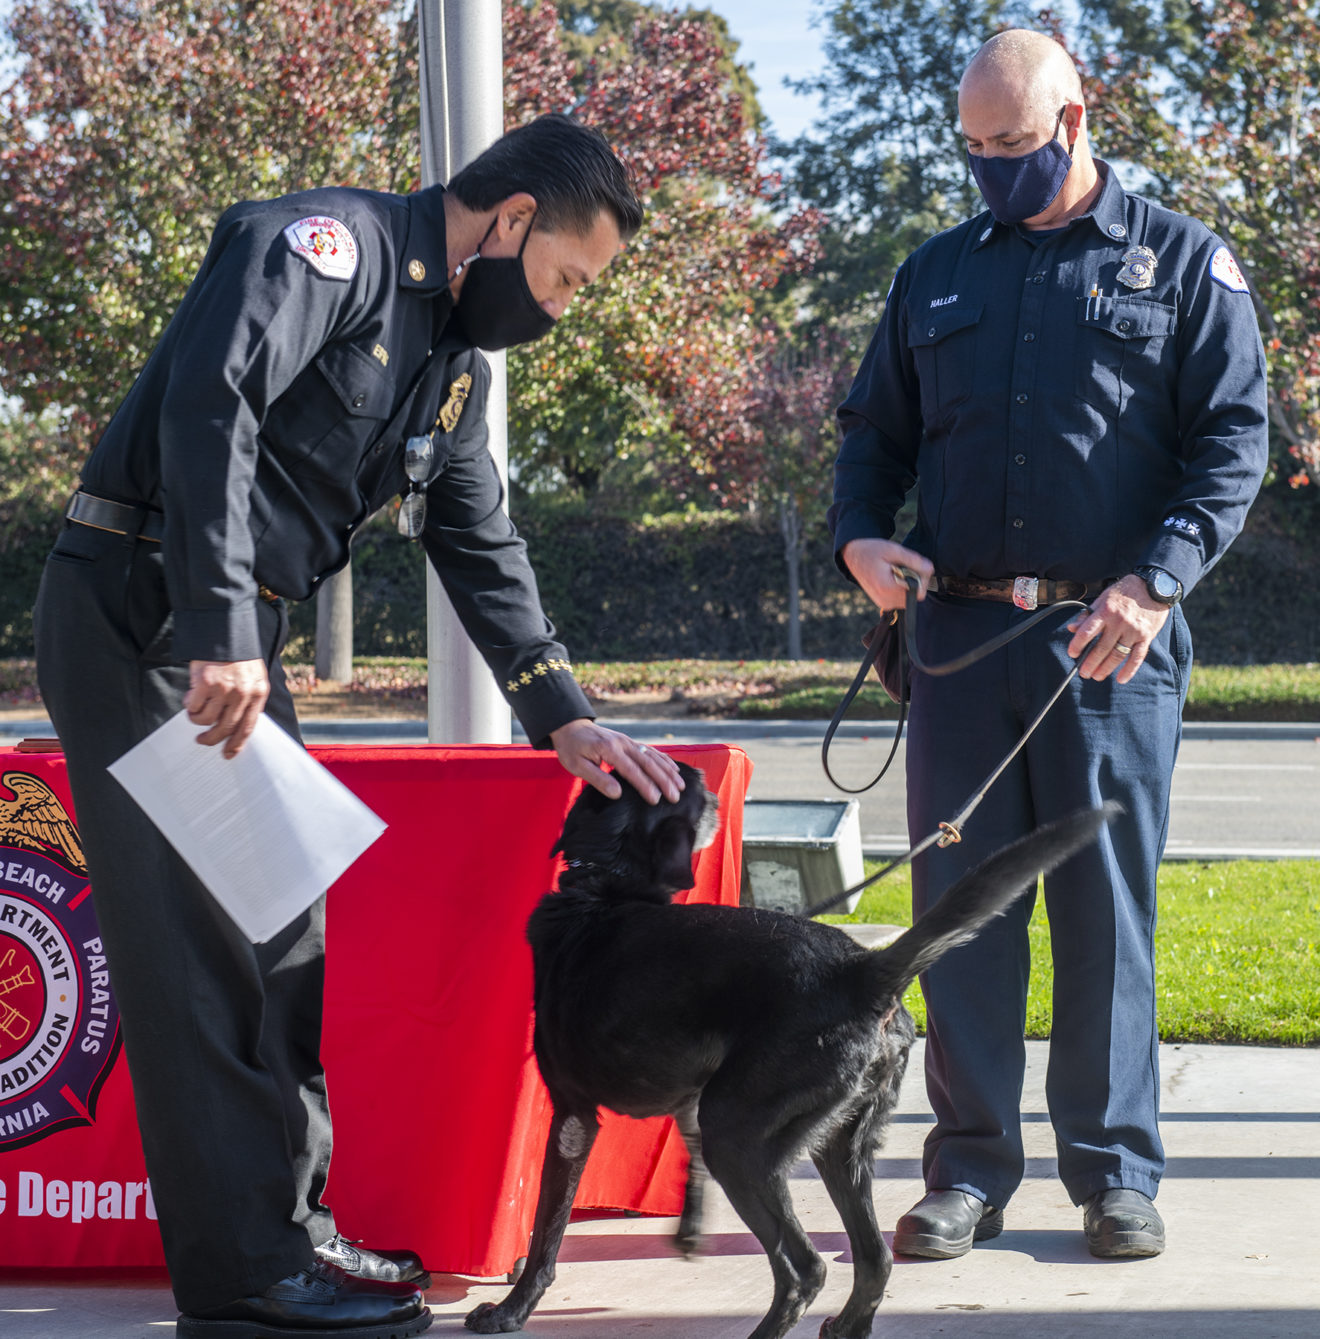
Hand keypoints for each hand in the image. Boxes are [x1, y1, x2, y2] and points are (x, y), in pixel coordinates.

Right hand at [184, 659, 269, 757]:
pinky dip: (189, 707)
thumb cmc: (238, 656)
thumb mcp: (253, 677)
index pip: (248, 727)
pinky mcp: (205, 682)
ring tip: (195, 712)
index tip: (228, 754)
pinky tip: (190, 699)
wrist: (225, 630)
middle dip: (212, 738)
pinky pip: (193, 706)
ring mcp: (224, 688)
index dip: (237, 744)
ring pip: (207, 719)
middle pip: (226, 727)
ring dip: (197, 720)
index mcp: (258, 693)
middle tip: (202, 740)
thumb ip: (248, 699)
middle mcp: (243, 693)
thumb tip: (234, 725)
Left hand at [549, 719, 684, 802]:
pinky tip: (674, 770)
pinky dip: (664, 760)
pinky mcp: (630, 742)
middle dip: (663, 780)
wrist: (571, 726)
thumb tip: (617, 793)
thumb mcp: (577, 766)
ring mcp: (628, 741)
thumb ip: (598, 778)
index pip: (631, 770)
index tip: (656, 800)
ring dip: (668, 771)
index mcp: (609, 749)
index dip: (645, 785)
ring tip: (680, 786)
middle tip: (675, 797)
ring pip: (653, 756)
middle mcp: (623, 743)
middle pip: (648, 763)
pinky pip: (651, 751)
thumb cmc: (572, 748)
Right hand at [841, 538, 933, 612]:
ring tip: (897, 572)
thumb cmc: (872, 551)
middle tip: (904, 567)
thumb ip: (913, 560)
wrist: (854, 556)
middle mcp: (885, 600)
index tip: (914, 566)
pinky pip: (901, 600)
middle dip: (915, 582)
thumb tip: (930, 569)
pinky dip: (901, 589)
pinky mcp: (883, 604)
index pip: (919, 592)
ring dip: (908, 585)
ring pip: (909, 599)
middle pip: (915, 597)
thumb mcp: (894, 550)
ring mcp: (884, 603)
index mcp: (887, 588)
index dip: (921, 578)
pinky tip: (893, 578)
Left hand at [1065, 575, 1169, 682]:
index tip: (1072, 654)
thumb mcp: (1103, 598)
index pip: (1087, 632)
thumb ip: (1087, 615)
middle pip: (1101, 648)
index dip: (1077, 644)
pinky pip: (1137, 656)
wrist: (1155, 586)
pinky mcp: (1147, 636)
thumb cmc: (1125, 592)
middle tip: (1083, 673)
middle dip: (1090, 663)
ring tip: (1096, 676)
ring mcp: (1133, 630)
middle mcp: (1119, 622)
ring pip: (1118, 654)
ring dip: (1106, 668)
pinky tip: (1121, 679)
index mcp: (1105, 611)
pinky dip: (1129, 670)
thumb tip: (1072, 628)